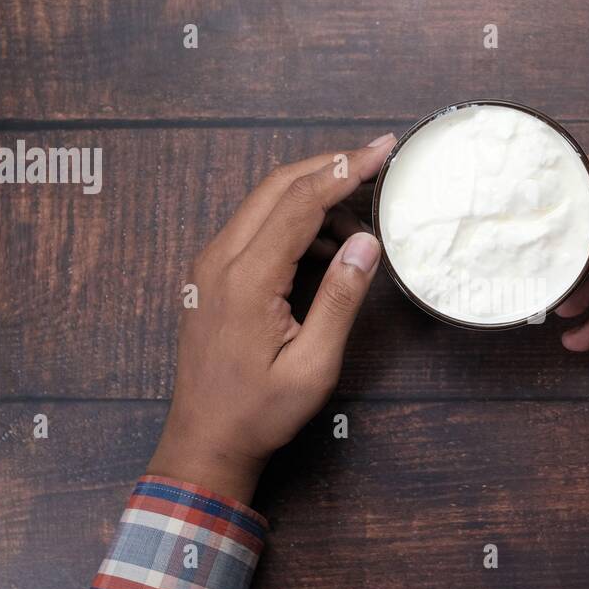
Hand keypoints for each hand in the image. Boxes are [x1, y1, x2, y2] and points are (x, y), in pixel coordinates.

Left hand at [146, 135, 395, 502]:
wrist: (206, 439)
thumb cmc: (259, 411)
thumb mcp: (313, 364)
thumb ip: (340, 299)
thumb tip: (367, 244)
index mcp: (246, 278)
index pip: (301, 202)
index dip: (345, 169)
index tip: (383, 149)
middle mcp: (220, 259)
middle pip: (278, 186)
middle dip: (330, 167)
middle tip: (377, 162)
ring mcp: (211, 264)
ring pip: (265, 202)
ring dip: (314, 197)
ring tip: (360, 229)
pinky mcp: (213, 274)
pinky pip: (256, 227)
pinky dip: (295, 221)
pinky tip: (328, 249)